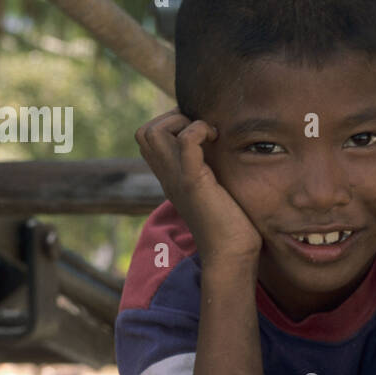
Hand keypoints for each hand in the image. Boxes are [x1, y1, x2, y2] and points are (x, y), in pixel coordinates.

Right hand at [135, 109, 261, 266]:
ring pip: (153, 132)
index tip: (199, 131)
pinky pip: (185, 143)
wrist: (231, 256)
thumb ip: (207, 174)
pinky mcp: (194, 183)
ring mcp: (177, 179)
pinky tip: (216, 137)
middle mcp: (167, 177)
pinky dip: (198, 130)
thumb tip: (222, 155)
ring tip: (208, 133)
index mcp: (170, 178)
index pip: (147, 140)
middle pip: (143, 132)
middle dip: (172, 118)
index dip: (170, 124)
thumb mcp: (212, 192)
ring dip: (181, 122)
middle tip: (202, 130)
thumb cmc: (231, 227)